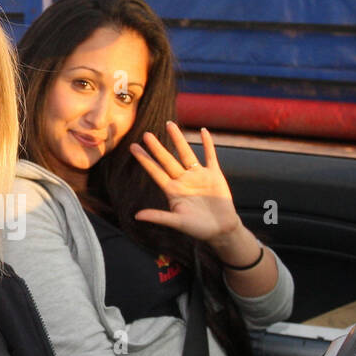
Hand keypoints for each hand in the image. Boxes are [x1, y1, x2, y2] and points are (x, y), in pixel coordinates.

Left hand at [130, 123, 241, 244]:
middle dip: (157, 147)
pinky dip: (207, 144)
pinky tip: (202, 131)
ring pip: (186, 153)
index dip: (145, 160)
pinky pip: (210, 156)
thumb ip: (159, 217)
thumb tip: (136, 216)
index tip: (133, 147)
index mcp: (173, 191)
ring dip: (178, 139)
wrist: (222, 230)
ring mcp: (198, 176)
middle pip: (167, 160)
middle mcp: (183, 180)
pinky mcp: (214, 175)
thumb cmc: (199, 229)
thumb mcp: (178, 222)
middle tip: (146, 133)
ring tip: (169, 124)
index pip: (155, 172)